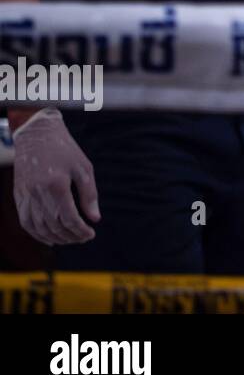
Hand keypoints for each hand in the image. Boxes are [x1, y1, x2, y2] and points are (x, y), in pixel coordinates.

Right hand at [12, 108, 99, 244]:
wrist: (37, 135)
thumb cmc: (65, 149)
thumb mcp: (84, 168)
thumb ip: (89, 194)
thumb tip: (95, 218)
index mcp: (57, 185)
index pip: (69, 218)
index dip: (81, 230)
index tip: (91, 234)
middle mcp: (38, 194)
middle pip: (53, 226)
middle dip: (70, 236)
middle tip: (83, 238)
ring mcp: (25, 196)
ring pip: (38, 227)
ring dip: (54, 238)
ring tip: (69, 239)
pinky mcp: (18, 196)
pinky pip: (25, 222)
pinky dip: (36, 234)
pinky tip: (49, 238)